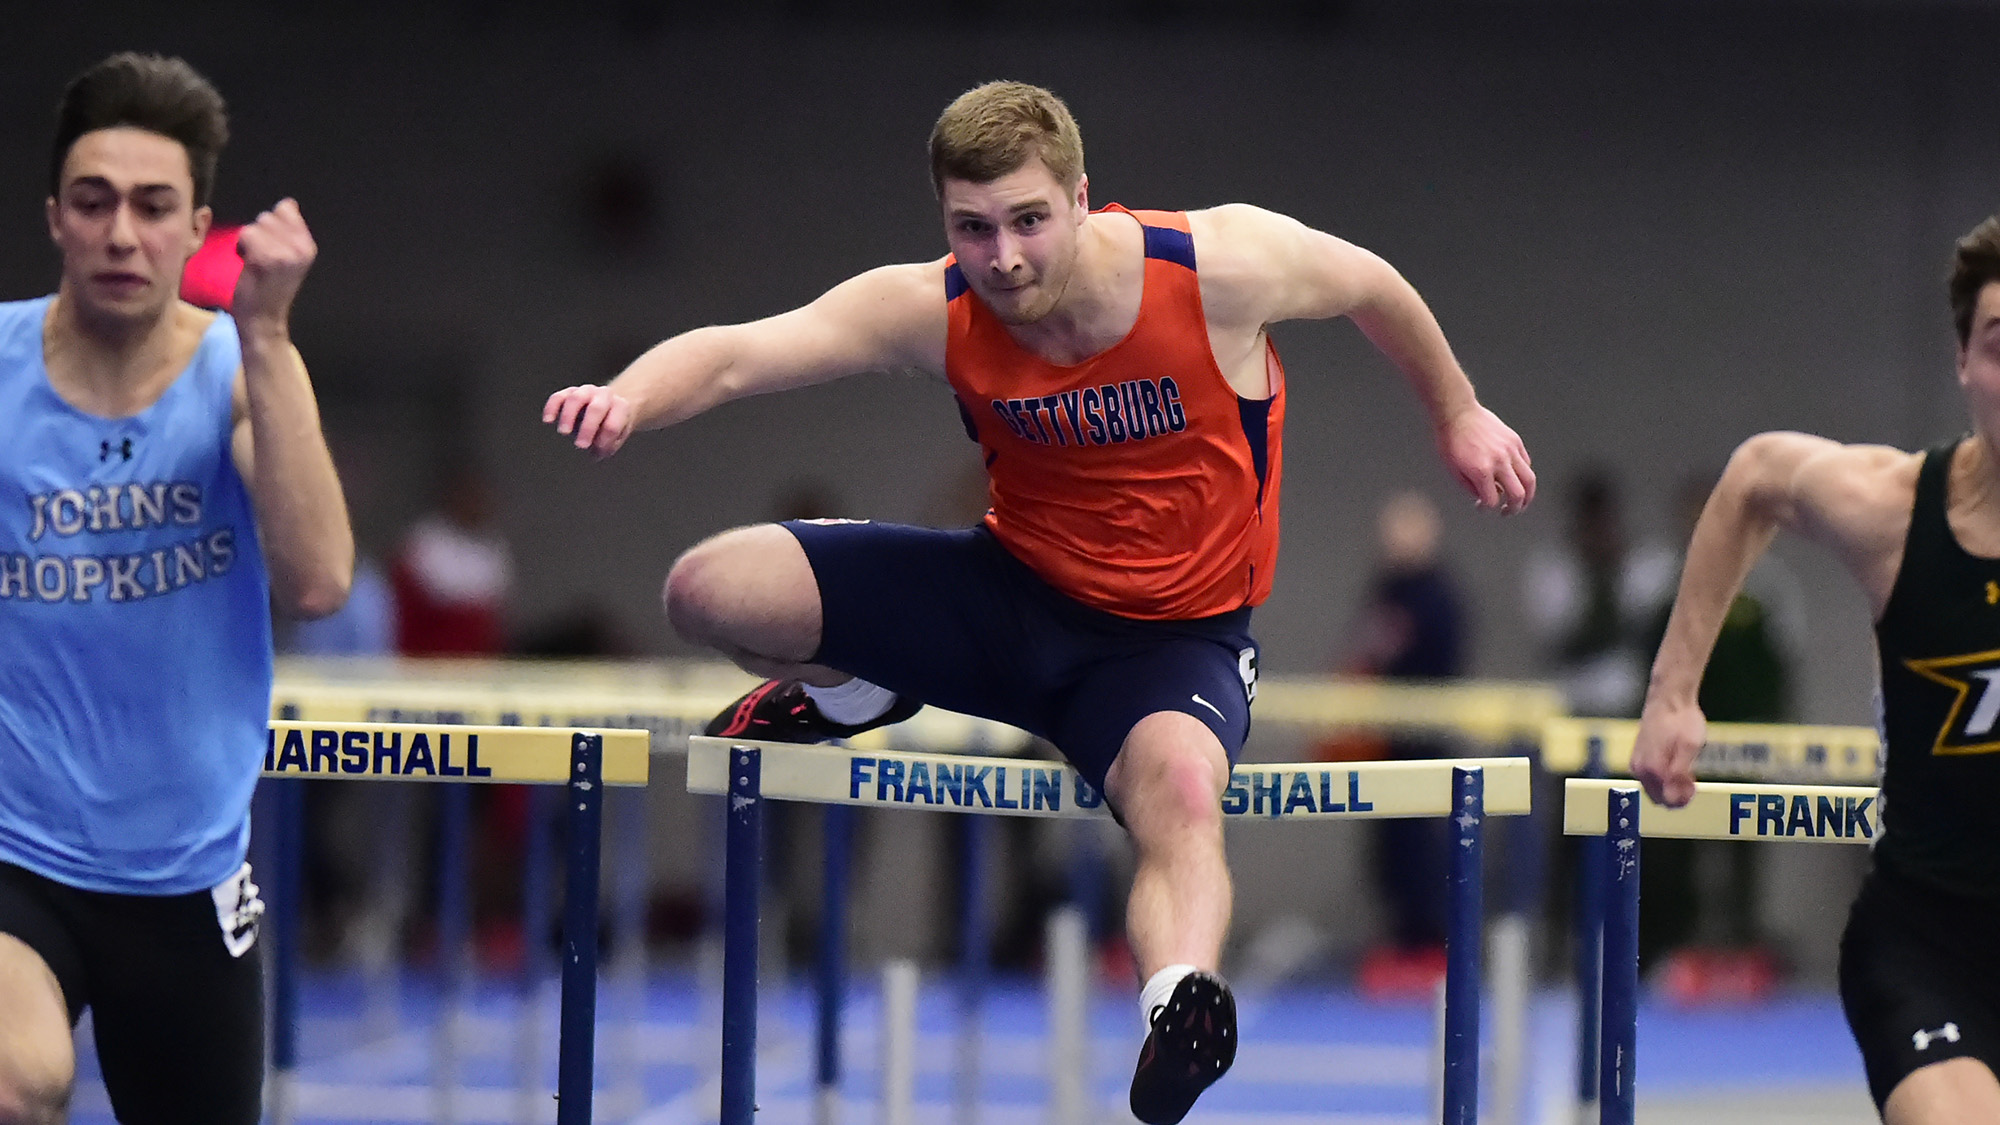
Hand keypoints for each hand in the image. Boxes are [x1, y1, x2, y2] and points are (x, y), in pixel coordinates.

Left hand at [231, 199, 315, 329]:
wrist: (263, 319)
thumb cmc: (270, 287)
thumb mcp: (289, 257)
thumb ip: (289, 230)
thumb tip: (288, 203)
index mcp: (308, 246)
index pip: (286, 209)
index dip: (272, 224)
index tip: (273, 247)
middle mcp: (301, 248)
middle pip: (268, 216)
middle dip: (260, 233)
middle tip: (263, 258)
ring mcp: (284, 253)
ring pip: (256, 225)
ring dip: (249, 241)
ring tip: (255, 262)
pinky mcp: (265, 259)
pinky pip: (246, 235)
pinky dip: (241, 248)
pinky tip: (248, 265)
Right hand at [544, 384, 634, 458]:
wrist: (606, 411)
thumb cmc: (609, 429)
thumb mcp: (614, 440)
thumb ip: (606, 445)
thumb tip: (594, 450)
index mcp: (620, 406)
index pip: (613, 424)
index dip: (605, 439)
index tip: (598, 451)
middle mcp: (604, 395)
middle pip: (597, 408)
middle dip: (588, 428)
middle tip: (581, 446)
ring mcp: (586, 391)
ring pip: (576, 399)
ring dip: (568, 416)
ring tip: (564, 433)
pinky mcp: (569, 392)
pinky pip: (558, 397)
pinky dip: (552, 408)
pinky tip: (548, 421)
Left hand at [1438, 404, 1534, 513]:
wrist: (1457, 411)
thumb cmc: (1450, 440)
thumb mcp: (1453, 469)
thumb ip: (1471, 487)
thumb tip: (1486, 497)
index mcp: (1481, 470)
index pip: (1492, 501)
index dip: (1486, 508)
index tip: (1482, 506)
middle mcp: (1499, 462)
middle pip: (1518, 495)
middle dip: (1514, 509)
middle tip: (1507, 512)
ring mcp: (1510, 450)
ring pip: (1529, 480)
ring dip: (1527, 495)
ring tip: (1520, 501)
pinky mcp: (1515, 441)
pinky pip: (1526, 463)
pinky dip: (1523, 475)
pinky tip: (1515, 478)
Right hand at [1630, 697, 1705, 806]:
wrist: (1669, 698)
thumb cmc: (1681, 720)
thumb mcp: (1690, 748)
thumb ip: (1680, 775)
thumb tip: (1674, 798)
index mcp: (1652, 769)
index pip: (1667, 801)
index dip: (1683, 798)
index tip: (1694, 786)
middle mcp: (1640, 769)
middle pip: (1659, 798)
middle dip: (1676, 793)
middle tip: (1691, 779)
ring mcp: (1637, 763)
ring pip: (1654, 788)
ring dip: (1669, 785)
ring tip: (1685, 768)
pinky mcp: (1637, 756)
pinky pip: (1650, 777)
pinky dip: (1663, 777)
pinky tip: (1675, 763)